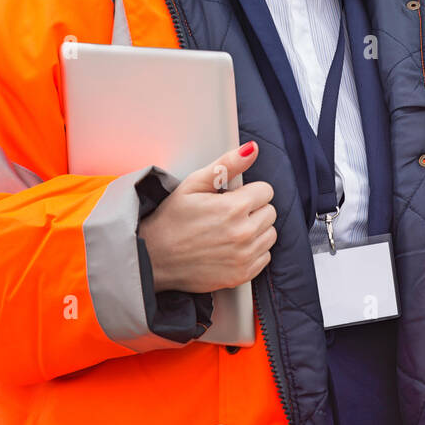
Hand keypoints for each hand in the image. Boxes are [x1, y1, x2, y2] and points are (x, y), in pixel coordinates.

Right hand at [138, 141, 276, 292]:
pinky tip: (232, 248)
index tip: (231, 197)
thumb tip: (252, 149)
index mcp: (234, 207)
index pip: (266, 190)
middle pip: (270, 212)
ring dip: (256, 230)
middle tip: (228, 214)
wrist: (154, 257)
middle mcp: (244, 233)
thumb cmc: (172, 217)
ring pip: (270, 234)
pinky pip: (264, 258)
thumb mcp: (195, 183)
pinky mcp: (241, 276)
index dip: (248, 191)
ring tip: (230, 230)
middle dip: (253, 209)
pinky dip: (253, 252)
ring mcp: (244, 257)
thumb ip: (228, 164)